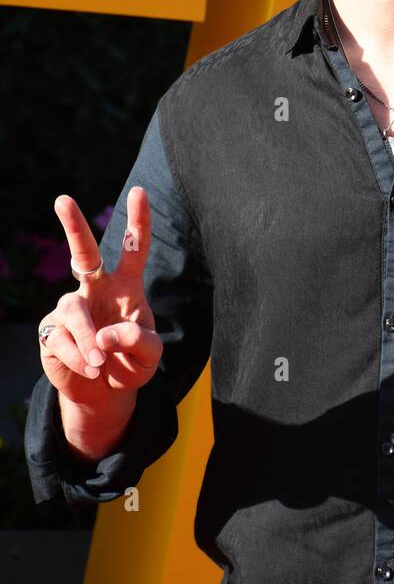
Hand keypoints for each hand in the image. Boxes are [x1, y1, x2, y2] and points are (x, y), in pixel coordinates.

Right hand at [37, 187, 162, 411]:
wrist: (103, 392)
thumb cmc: (131, 362)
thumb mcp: (150, 355)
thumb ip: (138, 340)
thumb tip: (107, 333)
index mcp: (126, 286)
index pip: (133, 249)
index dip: (138, 221)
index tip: (139, 191)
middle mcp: (96, 289)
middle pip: (84, 253)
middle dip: (74, 226)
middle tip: (62, 199)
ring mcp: (71, 307)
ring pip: (74, 310)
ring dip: (88, 340)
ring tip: (99, 363)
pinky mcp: (52, 329)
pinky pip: (62, 340)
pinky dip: (78, 359)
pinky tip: (88, 369)